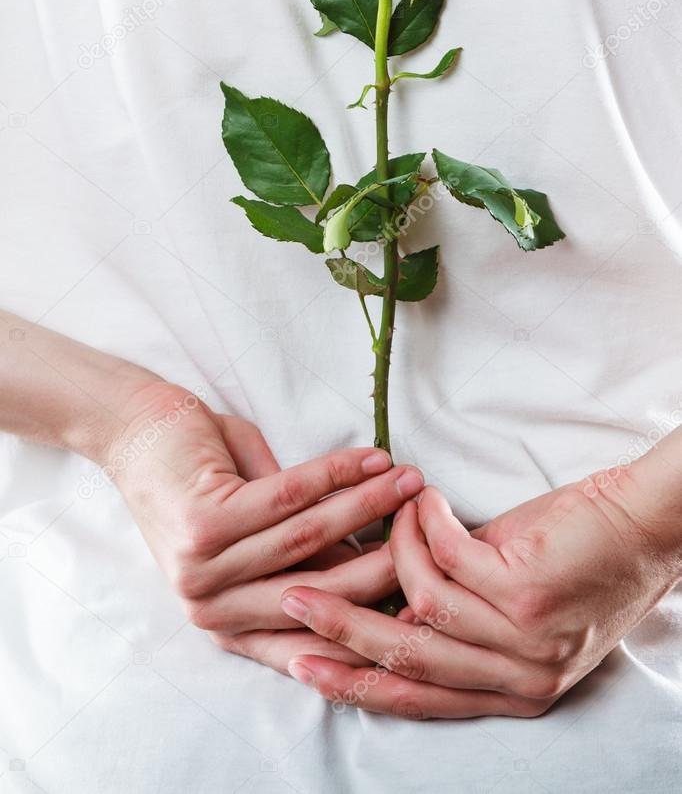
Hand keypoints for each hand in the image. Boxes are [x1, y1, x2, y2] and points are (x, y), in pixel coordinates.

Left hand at [109, 380, 422, 659]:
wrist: (132, 431)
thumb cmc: (198, 478)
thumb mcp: (254, 531)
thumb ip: (302, 554)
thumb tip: (372, 562)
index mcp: (225, 620)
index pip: (314, 631)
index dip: (372, 611)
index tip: (425, 590)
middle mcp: (211, 608)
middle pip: (322, 591)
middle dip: (386, 558)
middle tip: (431, 527)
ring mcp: (204, 570)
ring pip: (311, 539)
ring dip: (369, 505)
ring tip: (410, 480)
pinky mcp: (204, 525)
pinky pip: (290, 498)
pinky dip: (338, 475)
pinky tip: (372, 458)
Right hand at [278, 472, 680, 717]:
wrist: (643, 523)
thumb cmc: (576, 555)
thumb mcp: (509, 606)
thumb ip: (453, 618)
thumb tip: (389, 611)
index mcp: (514, 690)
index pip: (418, 698)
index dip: (355, 682)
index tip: (303, 662)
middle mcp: (520, 677)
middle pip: (407, 661)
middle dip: (341, 631)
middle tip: (292, 600)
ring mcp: (524, 637)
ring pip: (420, 604)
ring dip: (388, 554)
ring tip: (382, 517)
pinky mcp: (525, 590)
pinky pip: (446, 555)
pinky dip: (424, 524)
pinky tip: (425, 501)